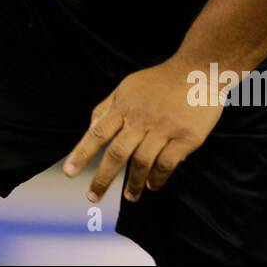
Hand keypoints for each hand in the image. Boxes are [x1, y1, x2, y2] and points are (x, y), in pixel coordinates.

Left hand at [63, 58, 223, 203]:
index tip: (69, 172)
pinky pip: (166, 164)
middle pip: (117, 154)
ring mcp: (164, 129)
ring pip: (141, 163)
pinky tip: (152, 185)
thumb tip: (90, 129)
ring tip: (129, 196)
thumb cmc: (159, 81)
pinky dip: (158, 178)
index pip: (97, 134)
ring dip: (133, 183)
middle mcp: (141, 119)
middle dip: (103, 178)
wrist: (198, 71)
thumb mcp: (126, 87)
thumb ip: (107, 108)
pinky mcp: (185, 138)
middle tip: (93, 196)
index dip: (82, 154)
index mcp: (124, 107)